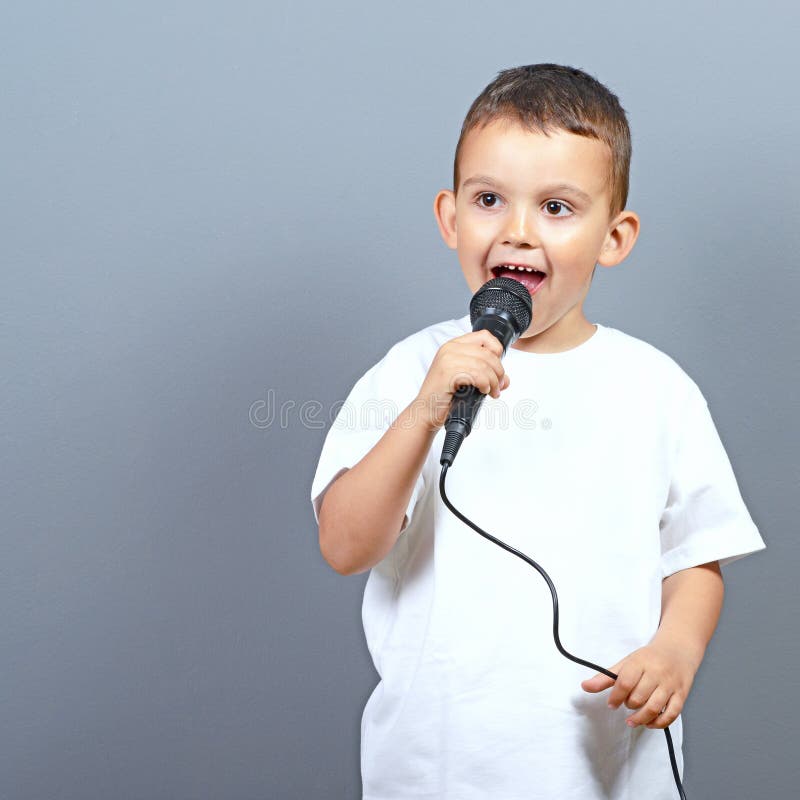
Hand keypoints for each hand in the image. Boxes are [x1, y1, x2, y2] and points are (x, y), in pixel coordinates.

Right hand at [414, 330, 509, 430]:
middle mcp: (449, 349)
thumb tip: (506, 380)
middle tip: (499, 386)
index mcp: (453, 346)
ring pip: (484, 364)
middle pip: (487, 352)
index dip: (496, 350)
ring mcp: (447, 359)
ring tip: (493, 392)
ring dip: (493, 380)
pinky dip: (485, 384)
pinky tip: (483, 391)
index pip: (484, 336)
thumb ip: (486, 376)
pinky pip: (476, 374)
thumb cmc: (443, 397)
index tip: (497, 367)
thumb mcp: (467, 382)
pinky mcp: (448, 373)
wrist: (426, 413)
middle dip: (498, 371)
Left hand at [580, 640, 700, 729]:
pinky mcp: (681, 695)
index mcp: (640, 662)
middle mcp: (657, 673)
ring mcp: (670, 685)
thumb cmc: (648, 658)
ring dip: (641, 719)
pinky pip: (671, 714)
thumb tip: (585, 687)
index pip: (625, 682)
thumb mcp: (626, 663)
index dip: (616, 697)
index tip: (611, 704)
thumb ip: (605, 677)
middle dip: (629, 705)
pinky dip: (659, 723)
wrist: (677, 651)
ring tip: (632, 721)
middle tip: (625, 704)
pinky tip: (649, 723)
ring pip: (654, 708)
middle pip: (638, 697)